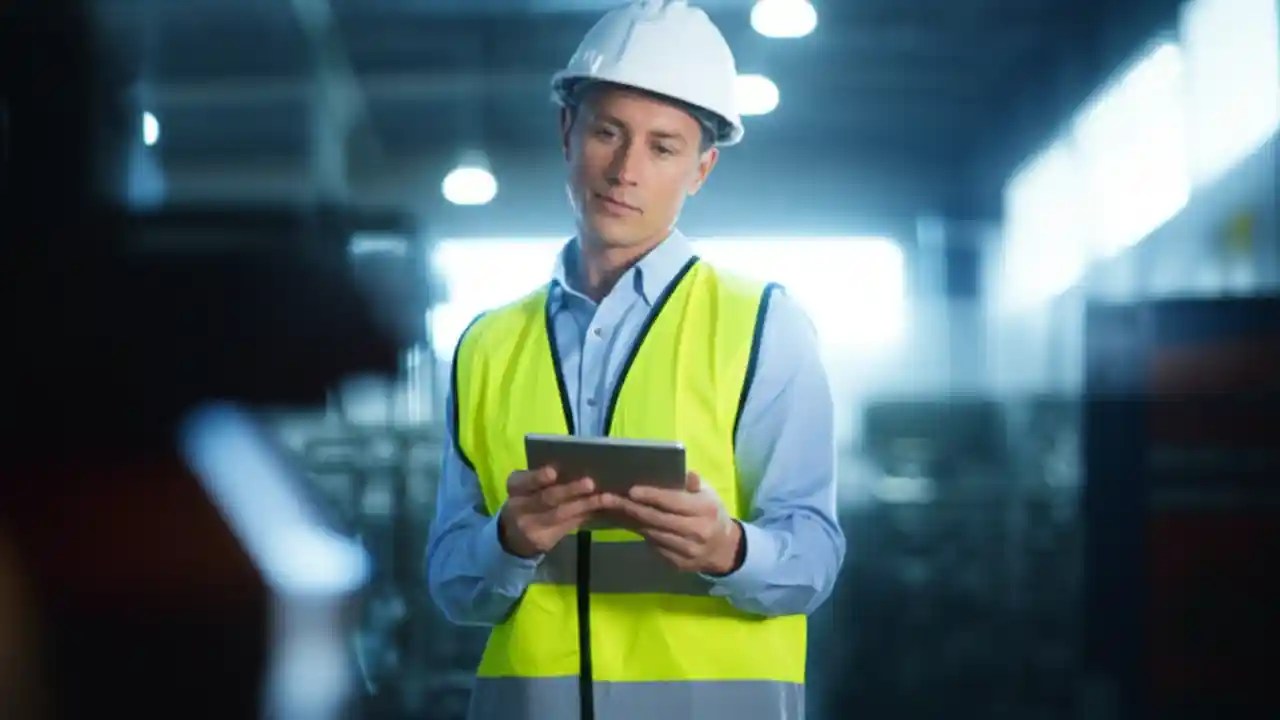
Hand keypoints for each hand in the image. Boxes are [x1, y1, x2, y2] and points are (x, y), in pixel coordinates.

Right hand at [498, 467, 602, 558]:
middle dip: (570, 490)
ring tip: (605, 498)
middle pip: (546, 498)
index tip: (553, 472)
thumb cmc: (528, 500)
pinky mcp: (542, 542)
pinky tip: (602, 510)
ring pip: (560, 514)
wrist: (515, 536)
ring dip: (584, 505)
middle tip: (590, 483)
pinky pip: (568, 527)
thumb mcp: (528, 487)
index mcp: (515, 486)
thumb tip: (581, 465)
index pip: (523, 480)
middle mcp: (518, 507)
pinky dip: (586, 516)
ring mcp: (529, 527)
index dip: (537, 477)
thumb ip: (545, 477)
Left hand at [601, 472, 742, 574]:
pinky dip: (639, 534)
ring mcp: (687, 551)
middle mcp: (697, 532)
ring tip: (612, 508)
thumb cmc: (711, 513)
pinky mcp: (678, 563)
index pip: (674, 502)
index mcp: (705, 510)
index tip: (631, 490)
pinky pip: (654, 546)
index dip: (652, 496)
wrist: (723, 549)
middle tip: (609, 498)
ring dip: (631, 521)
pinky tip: (627, 523)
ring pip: (652, 534)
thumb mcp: (708, 494)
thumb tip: (683, 472)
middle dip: (631, 508)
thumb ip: (693, 483)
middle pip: (657, 519)